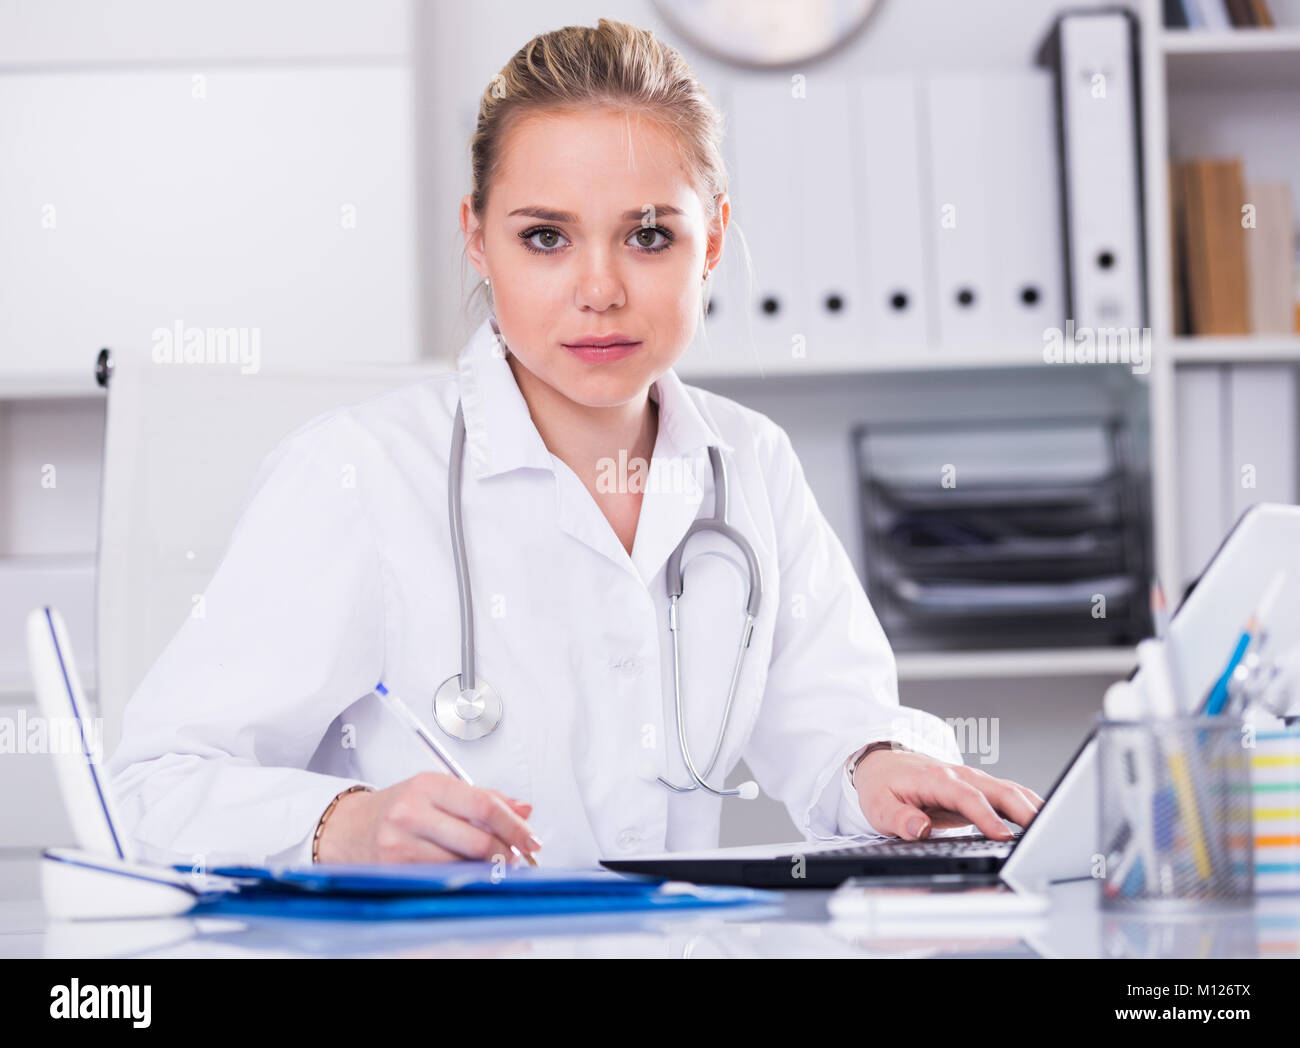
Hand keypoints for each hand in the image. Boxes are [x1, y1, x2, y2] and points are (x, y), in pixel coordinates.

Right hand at [315, 772, 540, 863]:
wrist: (348, 829)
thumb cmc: (399, 807)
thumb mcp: (439, 790)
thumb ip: (484, 798)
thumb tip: (524, 809)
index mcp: (428, 785)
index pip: (484, 805)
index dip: (514, 825)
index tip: (531, 838)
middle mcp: (412, 812)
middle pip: (477, 840)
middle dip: (505, 853)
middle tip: (517, 857)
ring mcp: (401, 844)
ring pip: (462, 864)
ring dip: (485, 868)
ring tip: (491, 864)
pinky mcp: (395, 871)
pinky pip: (443, 879)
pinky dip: (462, 877)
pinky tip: (466, 872)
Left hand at [851, 748, 1043, 840]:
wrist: (882, 762)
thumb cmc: (882, 785)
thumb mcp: (878, 805)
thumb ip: (899, 819)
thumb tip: (919, 829)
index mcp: (936, 779)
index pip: (969, 798)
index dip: (988, 817)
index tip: (1004, 836)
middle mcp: (960, 776)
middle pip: (1001, 790)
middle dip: (1026, 811)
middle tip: (1046, 834)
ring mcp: (973, 780)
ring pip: (1011, 791)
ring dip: (1034, 808)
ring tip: (1056, 829)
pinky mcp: (979, 788)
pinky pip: (1009, 795)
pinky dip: (1029, 806)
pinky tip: (1044, 821)